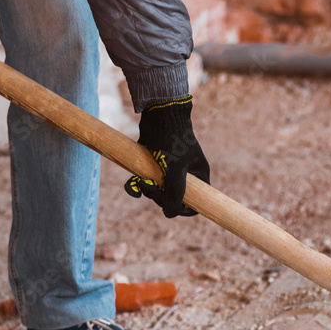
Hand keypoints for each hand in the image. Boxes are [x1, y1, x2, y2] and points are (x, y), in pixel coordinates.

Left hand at [124, 95, 208, 218]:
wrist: (159, 115)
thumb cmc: (173, 141)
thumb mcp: (175, 169)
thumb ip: (174, 194)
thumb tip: (169, 214)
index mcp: (198, 177)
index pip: (196, 202)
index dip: (184, 209)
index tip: (171, 207)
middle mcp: (186, 175)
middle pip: (173, 199)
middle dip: (159, 197)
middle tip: (150, 188)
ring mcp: (169, 170)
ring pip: (158, 191)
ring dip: (147, 190)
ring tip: (140, 181)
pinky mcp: (154, 165)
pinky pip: (147, 182)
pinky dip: (137, 185)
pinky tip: (132, 185)